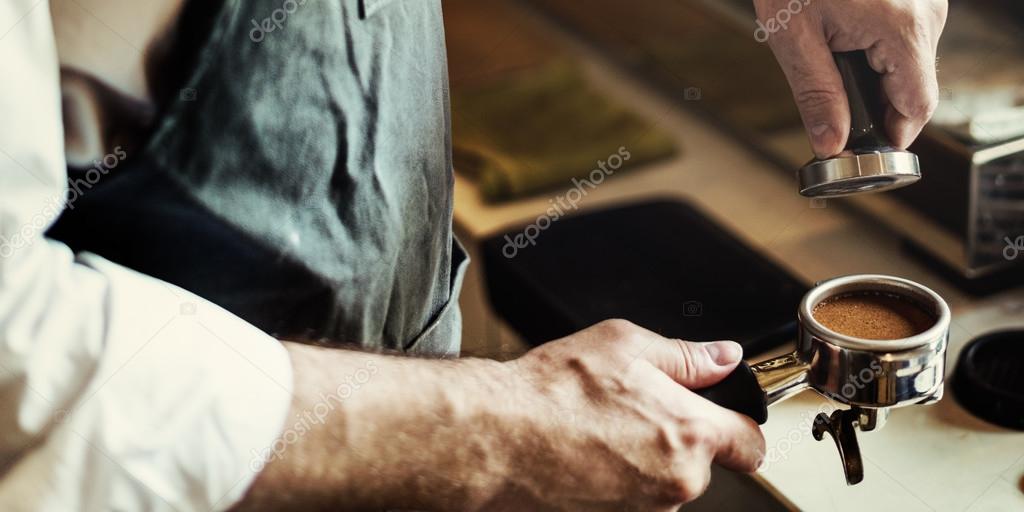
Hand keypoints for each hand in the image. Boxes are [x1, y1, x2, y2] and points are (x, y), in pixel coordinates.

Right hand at [487, 319, 764, 510]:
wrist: (494, 438)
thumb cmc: (551, 392)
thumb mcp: (624, 344)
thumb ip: (686, 355)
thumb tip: (723, 357)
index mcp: (690, 433)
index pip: (751, 445)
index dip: (738, 426)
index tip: (723, 418)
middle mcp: (675, 484)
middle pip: (700, 465)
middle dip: (676, 440)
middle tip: (632, 412)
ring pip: (662, 485)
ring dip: (641, 462)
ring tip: (599, 433)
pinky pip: (629, 502)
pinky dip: (613, 483)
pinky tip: (584, 456)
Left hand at [753, 0, 947, 157]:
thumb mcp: (794, 38)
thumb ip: (815, 94)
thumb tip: (831, 144)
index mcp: (903, 27)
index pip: (917, 106)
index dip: (891, 137)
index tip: (863, 156)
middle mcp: (927, 14)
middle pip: (913, 88)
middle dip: (874, 107)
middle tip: (831, 112)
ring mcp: (925, 3)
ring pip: (908, 66)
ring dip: (872, 79)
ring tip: (829, 62)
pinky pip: (903, 41)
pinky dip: (875, 54)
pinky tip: (842, 42)